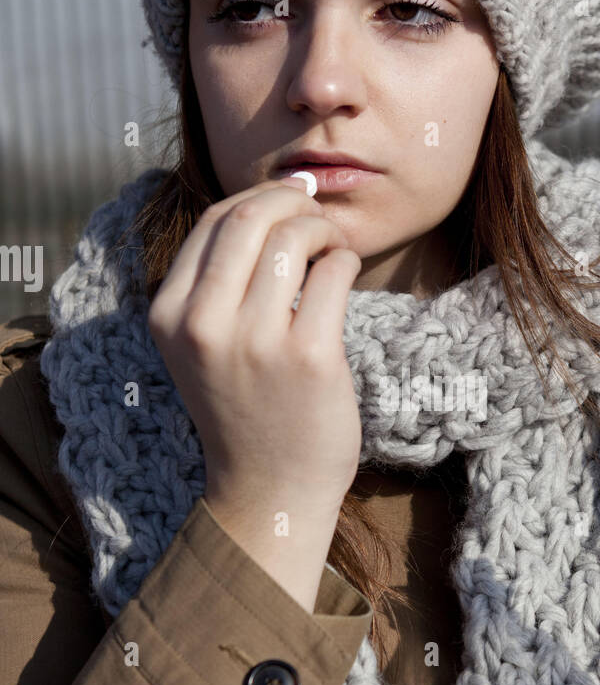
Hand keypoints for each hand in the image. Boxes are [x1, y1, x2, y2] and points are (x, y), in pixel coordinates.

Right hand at [147, 175, 363, 527]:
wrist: (270, 489)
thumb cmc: (246, 407)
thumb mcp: (203, 343)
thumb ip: (220, 278)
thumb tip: (281, 195)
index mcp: (169, 315)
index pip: (212, 222)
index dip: (257, 198)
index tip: (288, 203)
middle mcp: (204, 325)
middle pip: (250, 218)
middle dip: (292, 203)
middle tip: (317, 218)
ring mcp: (256, 342)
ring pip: (293, 238)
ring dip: (323, 230)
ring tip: (333, 249)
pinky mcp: (309, 357)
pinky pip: (333, 273)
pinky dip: (345, 260)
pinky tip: (344, 275)